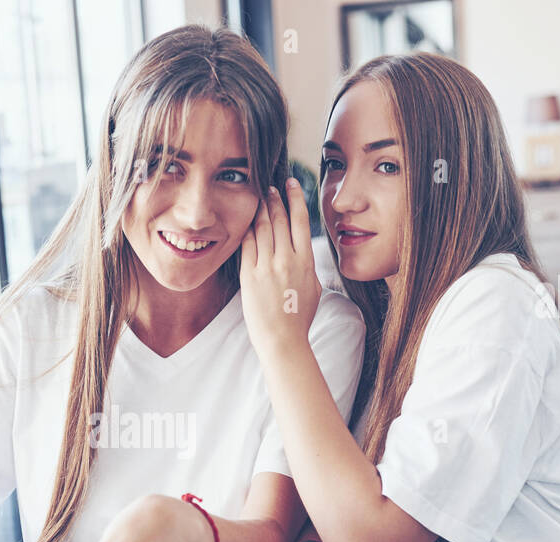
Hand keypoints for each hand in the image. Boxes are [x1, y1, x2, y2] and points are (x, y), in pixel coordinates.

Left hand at [239, 178, 321, 354]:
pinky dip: (247, 230)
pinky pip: (247, 246)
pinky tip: (245, 221)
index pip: (301, 220)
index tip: (291, 183)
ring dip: (260, 210)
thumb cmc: (299, 317)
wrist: (282, 339)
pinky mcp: (250, 276)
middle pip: (280, 220)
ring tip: (259, 198)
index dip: (295, 198)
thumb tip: (304, 253)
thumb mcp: (314, 289)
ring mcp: (267, 267)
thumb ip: (308, 267)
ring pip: (263, 229)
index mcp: (306, 262)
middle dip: (275, 199)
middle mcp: (287, 260)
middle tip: (270, 187)